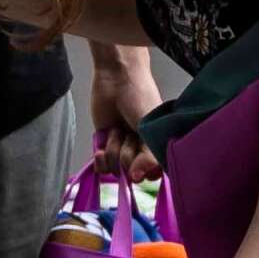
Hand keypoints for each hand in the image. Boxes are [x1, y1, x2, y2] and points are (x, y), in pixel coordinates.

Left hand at [89, 44, 164, 182]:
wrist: (117, 79)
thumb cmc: (141, 99)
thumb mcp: (151, 129)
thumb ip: (150, 158)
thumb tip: (136, 178)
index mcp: (157, 148)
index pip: (153, 175)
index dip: (145, 171)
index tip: (141, 160)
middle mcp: (140, 152)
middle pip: (131, 174)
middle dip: (128, 154)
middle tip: (130, 133)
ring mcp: (121, 150)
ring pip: (115, 169)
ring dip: (115, 148)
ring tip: (118, 129)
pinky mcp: (103, 145)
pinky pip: (101, 168)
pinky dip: (101, 157)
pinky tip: (105, 141)